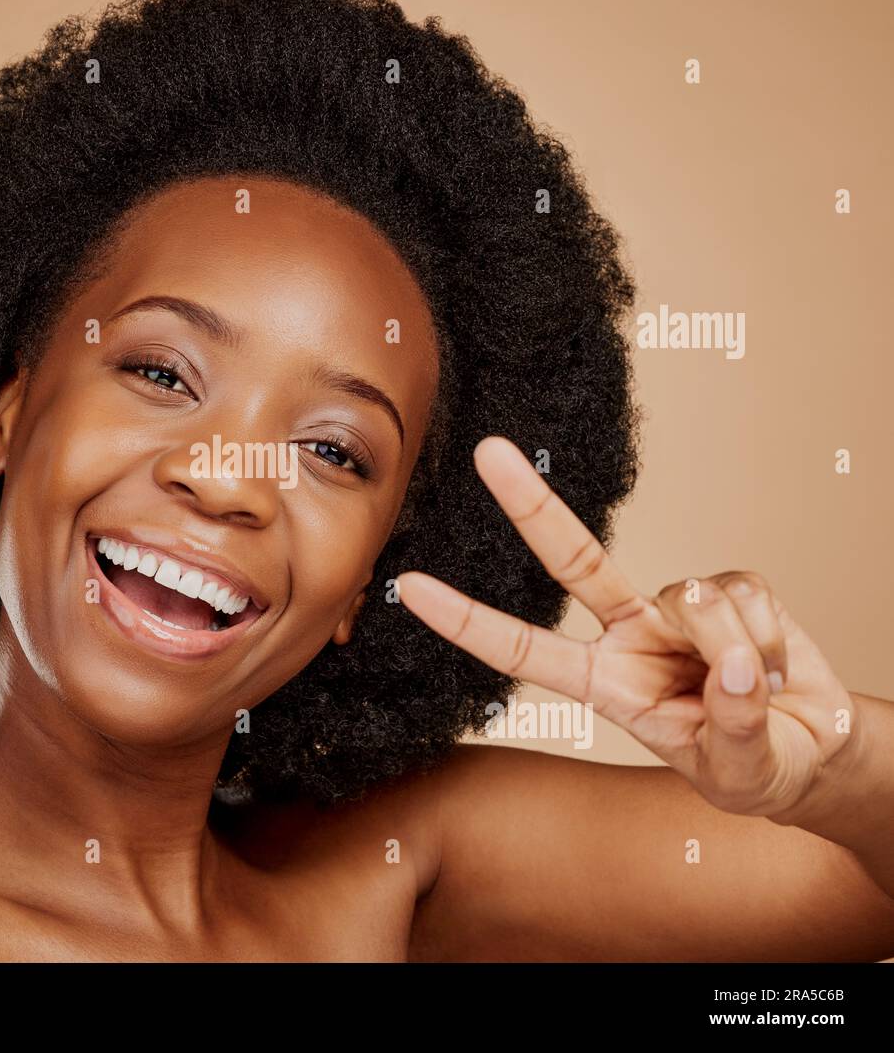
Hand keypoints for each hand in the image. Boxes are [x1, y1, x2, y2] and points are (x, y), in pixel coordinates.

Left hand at [397, 436, 855, 820]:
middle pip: (574, 560)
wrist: (812, 748)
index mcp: (603, 685)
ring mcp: (679, 607)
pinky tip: (775, 663)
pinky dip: (771, 639)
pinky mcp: (734, 586)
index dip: (467, 620)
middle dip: (531, 505)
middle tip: (487, 452)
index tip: (411, 589)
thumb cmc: (753, 765)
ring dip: (734, 648)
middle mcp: (630, 634)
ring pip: (691, 596)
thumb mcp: (736, 771)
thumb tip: (733, 668)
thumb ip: (732, 727)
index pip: (522, 651)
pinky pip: (746, 594)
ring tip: (756, 690)